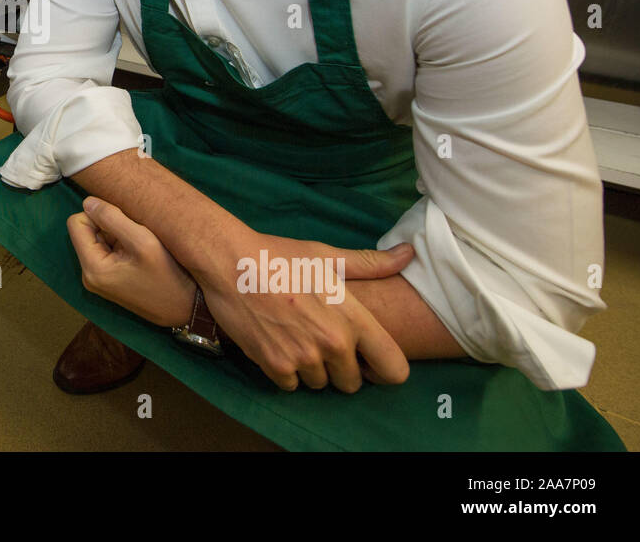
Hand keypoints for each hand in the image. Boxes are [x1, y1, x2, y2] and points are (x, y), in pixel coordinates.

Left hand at [66, 196, 195, 326]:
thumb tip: (88, 202)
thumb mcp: (143, 241)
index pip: (76, 222)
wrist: (185, 308)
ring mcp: (98, 279)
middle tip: (135, 236)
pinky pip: (106, 251)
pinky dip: (121, 246)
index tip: (124, 223)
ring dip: (116, 236)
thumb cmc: (168, 275)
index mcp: (92, 268)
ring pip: (97, 239)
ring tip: (139, 247)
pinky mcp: (108, 280)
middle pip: (85, 231)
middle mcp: (89, 275)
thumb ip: (112, 218)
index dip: (98, 215)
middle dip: (108, 226)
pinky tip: (139, 254)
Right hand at [199, 230, 415, 392]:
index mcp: (353, 319)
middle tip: (320, 341)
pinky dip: (285, 371)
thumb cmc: (279, 256)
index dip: (383, 369)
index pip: (395, 370)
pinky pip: (291, 386)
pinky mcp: (274, 366)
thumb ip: (370, 264)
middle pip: (352, 384)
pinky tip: (277, 344)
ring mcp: (303, 358)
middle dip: (340, 368)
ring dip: (311, 369)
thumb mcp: (327, 257)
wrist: (230, 262)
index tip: (367, 359)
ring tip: (296, 338)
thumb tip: (409, 253)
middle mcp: (333, 344)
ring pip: (319, 385)